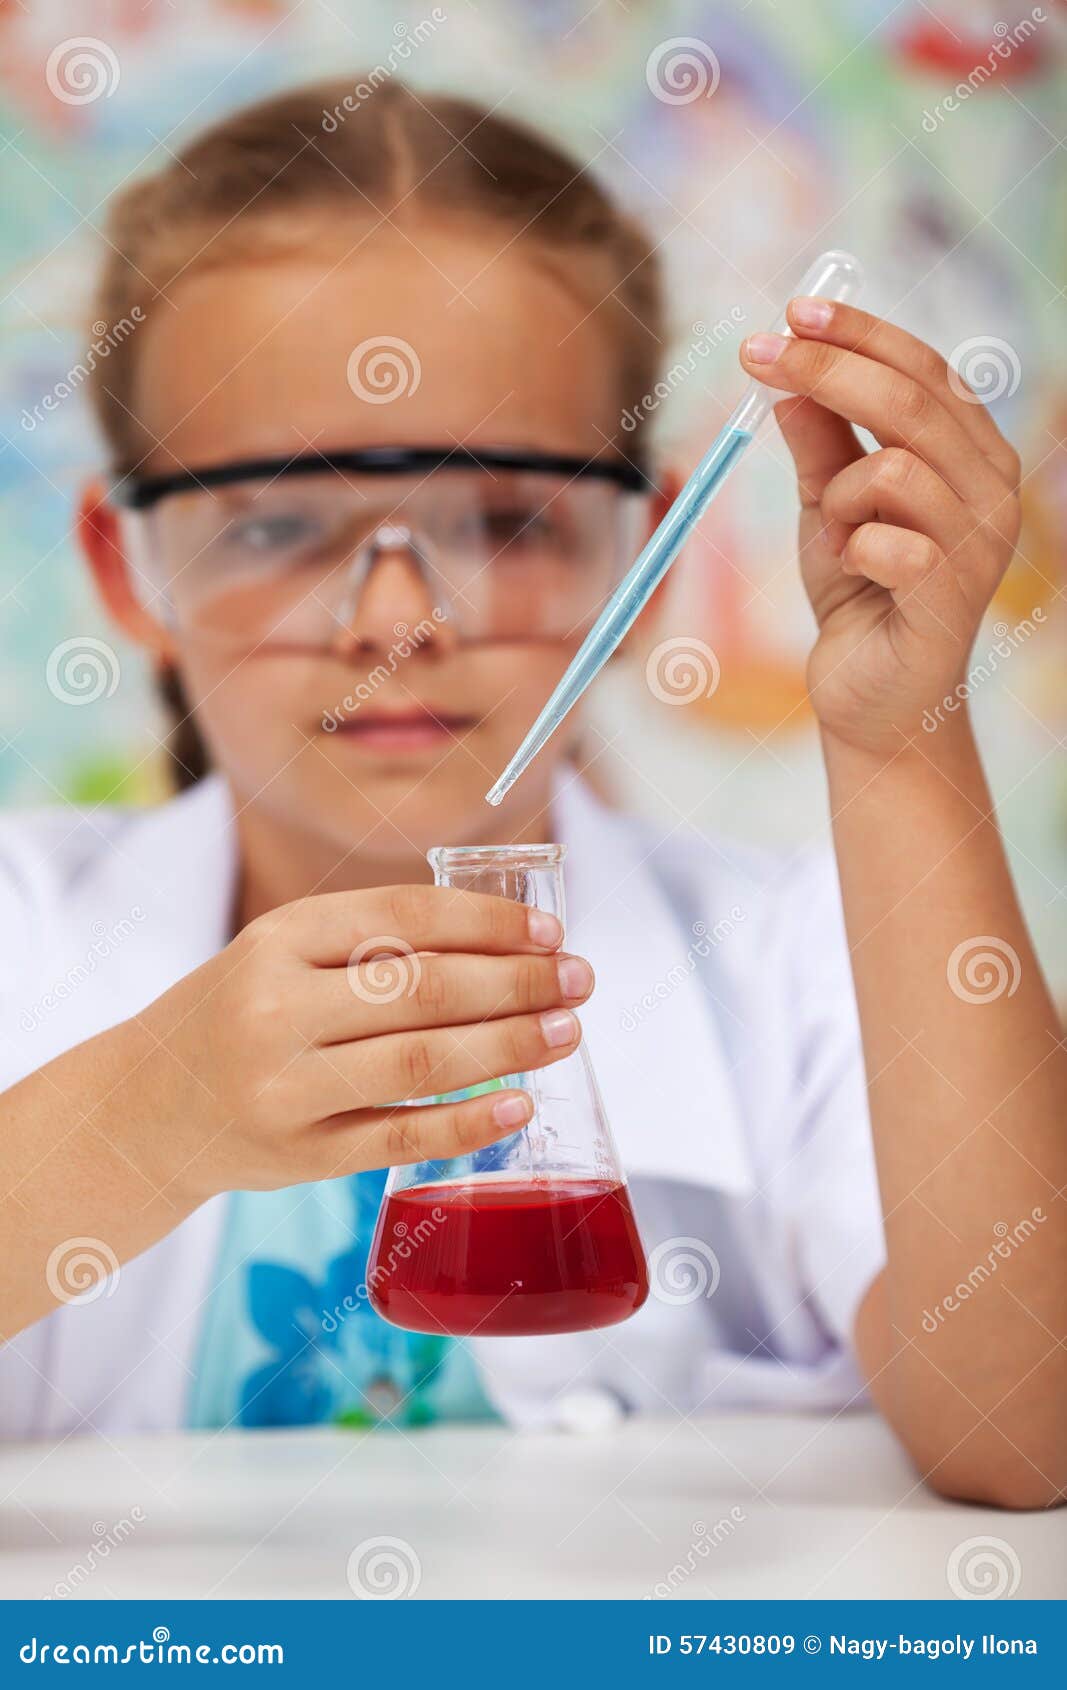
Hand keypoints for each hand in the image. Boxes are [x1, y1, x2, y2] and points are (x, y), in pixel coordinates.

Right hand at [116, 886, 590, 1202]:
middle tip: (579, 981)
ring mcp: (285, 1085)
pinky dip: (467, 1123)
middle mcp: (276, 1006)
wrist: (144, 1108)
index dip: (490, 922)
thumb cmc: (238, 1015)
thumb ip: (371, 944)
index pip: (405, 914)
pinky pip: (400, 1135)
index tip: (551, 932)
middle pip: (425, 988)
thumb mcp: (279, 954)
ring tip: (565, 1032)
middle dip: (519, 982)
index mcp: (279, 936)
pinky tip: (519, 1106)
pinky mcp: (299, 1153)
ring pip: (422, 1060)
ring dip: (509, 1045)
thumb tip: (506, 942)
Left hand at [739, 300, 1021, 756]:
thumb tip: (792, 375)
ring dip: (838, 496)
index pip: (925, 368)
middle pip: (912, 399)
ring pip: (894, 468)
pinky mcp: (952, 597)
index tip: (791, 312)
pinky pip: (889, 542)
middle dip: (826, 370)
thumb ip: (820, 442)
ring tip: (835, 533)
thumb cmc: (860, 593)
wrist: (870, 695)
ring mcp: (980, 544)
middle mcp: (991, 488)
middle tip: (756, 357)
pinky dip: (850, 548)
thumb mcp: (827, 504)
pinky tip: (854, 571)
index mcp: (971, 452)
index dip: (859, 333)